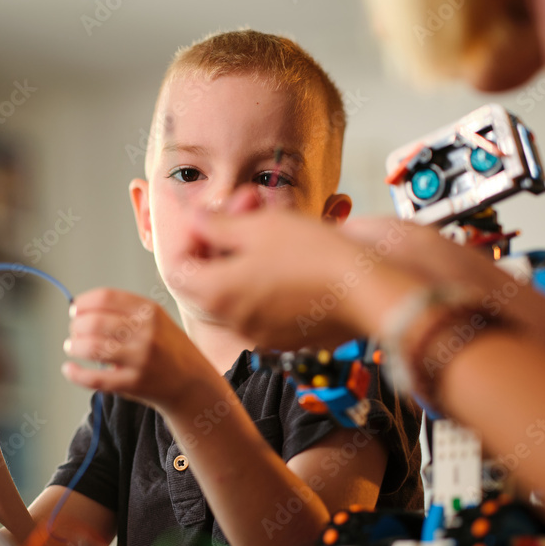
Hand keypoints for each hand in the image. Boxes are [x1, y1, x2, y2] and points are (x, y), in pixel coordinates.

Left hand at [61, 289, 215, 412]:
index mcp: (150, 311)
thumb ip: (124, 310)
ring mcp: (140, 359)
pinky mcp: (133, 383)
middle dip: (76, 326)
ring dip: (74, 345)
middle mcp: (146, 333)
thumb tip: (79, 308)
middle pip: (94, 322)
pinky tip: (69, 369)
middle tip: (75, 331)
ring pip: (91, 347)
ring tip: (73, 347)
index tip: (75, 310)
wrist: (192, 382)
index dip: (83, 303)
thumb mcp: (156, 319)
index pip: (105, 298)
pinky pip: (94, 378)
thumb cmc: (167, 348)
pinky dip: (74, 373)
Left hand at [179, 206, 420, 348]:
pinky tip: (292, 251)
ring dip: (244, 255)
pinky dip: (267, 278)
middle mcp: (232, 320)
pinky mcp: (286, 337)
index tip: (208, 216)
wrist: (368, 289)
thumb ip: (218, 225)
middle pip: (206, 281)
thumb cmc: (314, 254)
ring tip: (273, 220)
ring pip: (236, 291)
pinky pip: (263, 305)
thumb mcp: (259, 227)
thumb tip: (195, 220)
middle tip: (246, 208)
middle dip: (219, 241)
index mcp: (216, 293)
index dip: (188, 238)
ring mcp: (259, 333)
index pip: (176, 269)